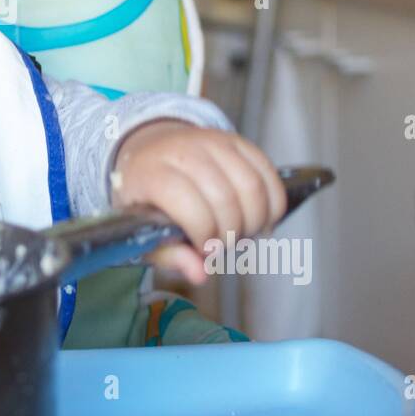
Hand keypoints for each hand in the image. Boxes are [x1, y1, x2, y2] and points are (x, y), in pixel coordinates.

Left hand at [109, 120, 285, 284]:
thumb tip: (200, 274)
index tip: (204, 250)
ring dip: (254, 220)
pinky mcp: (236, 141)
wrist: (150, 152)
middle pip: (224, 198)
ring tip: (240, 233)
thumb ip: (170, 255)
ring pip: (251, 186)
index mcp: (152, 173)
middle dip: (230, 233)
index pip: (188, 204)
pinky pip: (268, 173)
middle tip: (222, 245)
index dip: (203, 234)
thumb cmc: (147, 197)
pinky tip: (259, 218)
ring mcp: (212, 141)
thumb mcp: (142, 231)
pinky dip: (272, 203)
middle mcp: (183, 151)